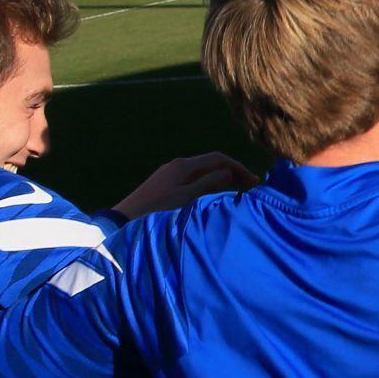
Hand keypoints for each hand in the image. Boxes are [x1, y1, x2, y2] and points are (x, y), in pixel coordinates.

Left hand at [113, 152, 257, 217]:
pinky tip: (213, 195)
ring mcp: (170, 173)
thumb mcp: (186, 200)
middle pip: (211, 163)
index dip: (238, 167)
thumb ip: (208, 184)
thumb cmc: (156, 212)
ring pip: (202, 171)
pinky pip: (193, 178)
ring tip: (236, 191)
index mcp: (184, 166)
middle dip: (232, 172)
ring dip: (220, 178)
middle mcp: (178, 165)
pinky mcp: (165, 182)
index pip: (218, 158)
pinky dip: (208, 183)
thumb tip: (228, 171)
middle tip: (249, 187)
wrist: (125, 220)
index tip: (253, 181)